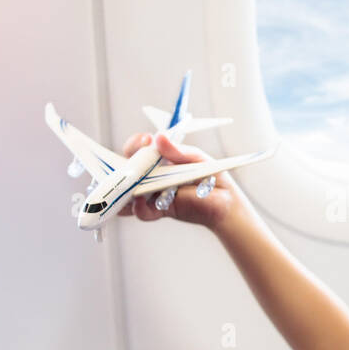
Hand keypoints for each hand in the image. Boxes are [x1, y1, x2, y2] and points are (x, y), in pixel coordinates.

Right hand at [117, 132, 244, 231]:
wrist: (224, 202)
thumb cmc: (210, 176)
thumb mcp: (196, 159)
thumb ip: (178, 151)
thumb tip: (159, 138)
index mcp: (158, 159)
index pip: (138, 149)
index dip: (136, 144)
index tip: (145, 141)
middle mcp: (150, 176)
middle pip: (127, 169)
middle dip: (124, 166)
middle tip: (130, 165)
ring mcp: (152, 194)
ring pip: (129, 192)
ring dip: (124, 190)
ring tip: (125, 186)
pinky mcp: (158, 211)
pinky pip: (142, 211)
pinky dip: (138, 208)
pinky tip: (139, 202)